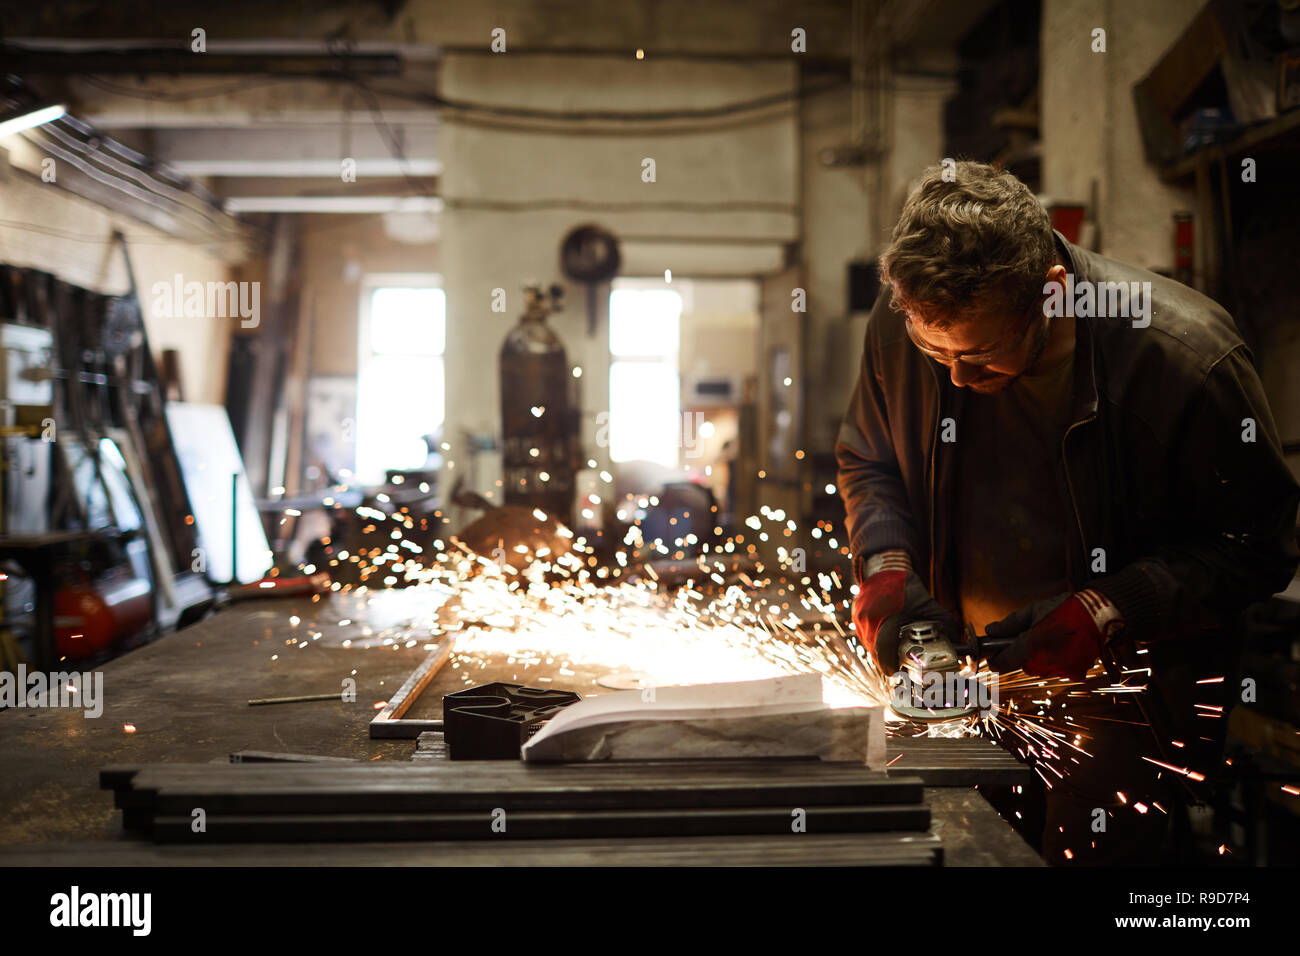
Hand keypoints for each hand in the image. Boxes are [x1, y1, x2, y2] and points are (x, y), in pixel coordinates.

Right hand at [851, 550, 956, 674]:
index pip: (883, 653)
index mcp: (884, 620)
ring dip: (882, 653)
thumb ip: (945, 626)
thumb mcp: (929, 606)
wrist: (886, 569)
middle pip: (876, 652)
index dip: (891, 666)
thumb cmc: (905, 587)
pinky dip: (876, 642)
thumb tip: (957, 645)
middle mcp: (868, 622)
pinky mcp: (857, 617)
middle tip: (901, 668)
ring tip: (895, 656)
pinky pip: (866, 636)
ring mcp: (860, 619)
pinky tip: (887, 642)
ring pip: (869, 646)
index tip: (898, 673)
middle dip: (888, 662)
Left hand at [987, 589, 1120, 679]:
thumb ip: (1010, 623)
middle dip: (1021, 653)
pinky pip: (1057, 668)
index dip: (996, 661)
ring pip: (1040, 667)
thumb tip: (991, 630)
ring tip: (1049, 636)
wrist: (1101, 615)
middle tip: (1027, 637)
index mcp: (1031, 645)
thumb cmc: (1066, 608)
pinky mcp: (1074, 672)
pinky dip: (1056, 658)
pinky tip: (1062, 643)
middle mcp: (1044, 661)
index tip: (991, 661)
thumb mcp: (1034, 610)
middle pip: (1023, 664)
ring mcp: (1060, 669)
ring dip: (1040, 656)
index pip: (1005, 661)